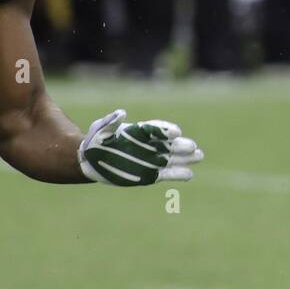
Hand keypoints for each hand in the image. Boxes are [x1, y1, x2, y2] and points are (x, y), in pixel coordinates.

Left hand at [78, 109, 202, 185]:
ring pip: (172, 158)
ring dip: (186, 158)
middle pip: (169, 144)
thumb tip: (121, 113)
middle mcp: (149, 145)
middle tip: (192, 146)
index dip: (166, 130)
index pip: (156, 129)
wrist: (90, 161)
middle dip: (181, 145)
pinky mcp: (150, 175)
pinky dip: (178, 174)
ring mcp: (151, 159)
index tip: (175, 132)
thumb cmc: (95, 141)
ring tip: (199, 156)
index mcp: (139, 132)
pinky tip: (190, 174)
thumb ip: (111, 122)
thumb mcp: (99, 129)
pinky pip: (166, 174)